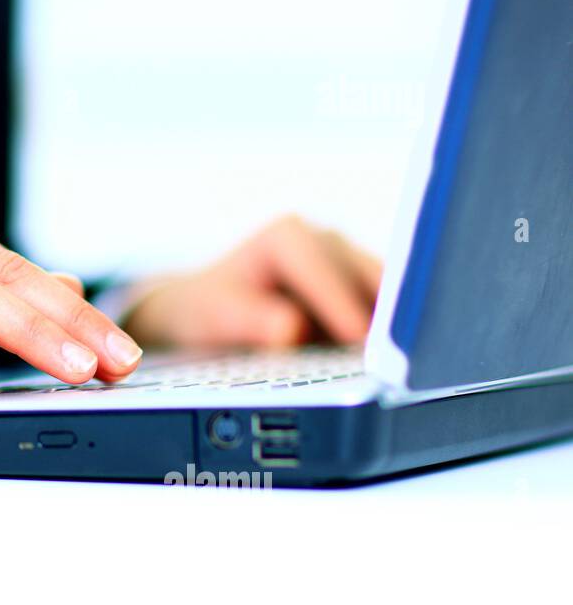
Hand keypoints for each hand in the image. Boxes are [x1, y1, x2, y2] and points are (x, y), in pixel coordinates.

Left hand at [124, 215, 381, 348]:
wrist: (206, 309)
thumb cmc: (208, 308)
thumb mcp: (216, 315)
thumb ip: (252, 322)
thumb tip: (292, 331)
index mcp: (287, 236)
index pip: (325, 272)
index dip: (343, 305)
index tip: (359, 338)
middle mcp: (325, 242)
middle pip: (368, 279)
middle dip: (383, 317)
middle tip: (395, 361)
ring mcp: (348, 265)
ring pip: (386, 296)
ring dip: (393, 329)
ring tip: (399, 368)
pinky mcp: (361, 292)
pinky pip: (385, 314)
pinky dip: (388, 337)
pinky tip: (391, 366)